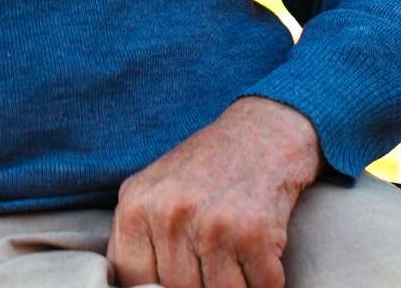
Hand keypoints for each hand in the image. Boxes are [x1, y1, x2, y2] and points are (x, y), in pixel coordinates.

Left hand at [107, 97, 321, 287]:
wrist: (266, 129)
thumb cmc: (211, 164)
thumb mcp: (157, 188)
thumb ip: (142, 235)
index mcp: (136, 205)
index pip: (133, 279)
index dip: (159, 286)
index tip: (181, 275)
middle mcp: (169, 214)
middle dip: (201, 283)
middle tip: (216, 258)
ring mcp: (212, 224)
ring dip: (237, 285)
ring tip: (239, 257)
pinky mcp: (254, 233)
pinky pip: (261, 286)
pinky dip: (267, 280)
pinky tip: (263, 253)